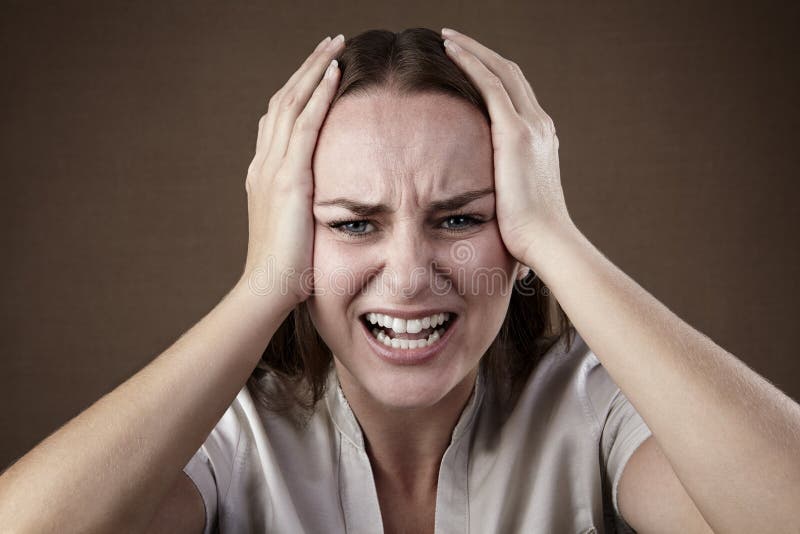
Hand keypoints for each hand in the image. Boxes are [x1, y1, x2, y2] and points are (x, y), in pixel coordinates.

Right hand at [241, 34, 343, 305]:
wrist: (268, 290)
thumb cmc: (287, 270)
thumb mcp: (292, 230)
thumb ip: (303, 209)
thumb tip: (322, 206)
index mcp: (264, 175)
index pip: (279, 121)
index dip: (297, 91)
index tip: (317, 71)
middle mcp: (263, 164)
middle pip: (283, 101)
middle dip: (305, 70)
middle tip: (326, 44)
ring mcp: (273, 169)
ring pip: (292, 103)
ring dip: (313, 70)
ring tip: (332, 44)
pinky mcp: (289, 178)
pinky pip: (305, 124)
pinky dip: (318, 94)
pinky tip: (334, 73)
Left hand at [441, 28, 572, 263]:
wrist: (547, 241)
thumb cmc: (528, 234)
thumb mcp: (515, 203)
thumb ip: (502, 189)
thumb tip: (488, 205)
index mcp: (540, 140)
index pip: (515, 94)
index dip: (492, 74)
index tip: (467, 63)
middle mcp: (540, 125)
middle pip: (510, 74)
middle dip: (482, 53)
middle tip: (453, 40)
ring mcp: (531, 126)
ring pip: (500, 70)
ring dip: (473, 49)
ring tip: (447, 37)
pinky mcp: (516, 133)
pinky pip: (490, 84)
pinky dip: (470, 62)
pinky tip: (450, 50)